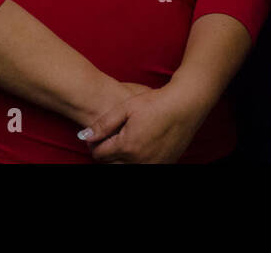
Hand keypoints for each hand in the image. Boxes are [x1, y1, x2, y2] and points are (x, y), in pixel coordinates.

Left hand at [78, 82, 210, 163]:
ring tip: (124, 142)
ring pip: (125, 168)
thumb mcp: (126, 107)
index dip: (94, 145)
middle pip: (110, 165)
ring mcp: (153, 165)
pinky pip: (142, 167)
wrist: (185, 106)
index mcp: (127, 146)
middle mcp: (139, 161)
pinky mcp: (164, 164)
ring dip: (120, 159)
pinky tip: (139, 146)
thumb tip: (85, 136)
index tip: (97, 136)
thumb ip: (103, 124)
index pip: (99, 155)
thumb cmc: (155, 103)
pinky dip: (136, 160)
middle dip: (106, 153)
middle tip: (109, 139)